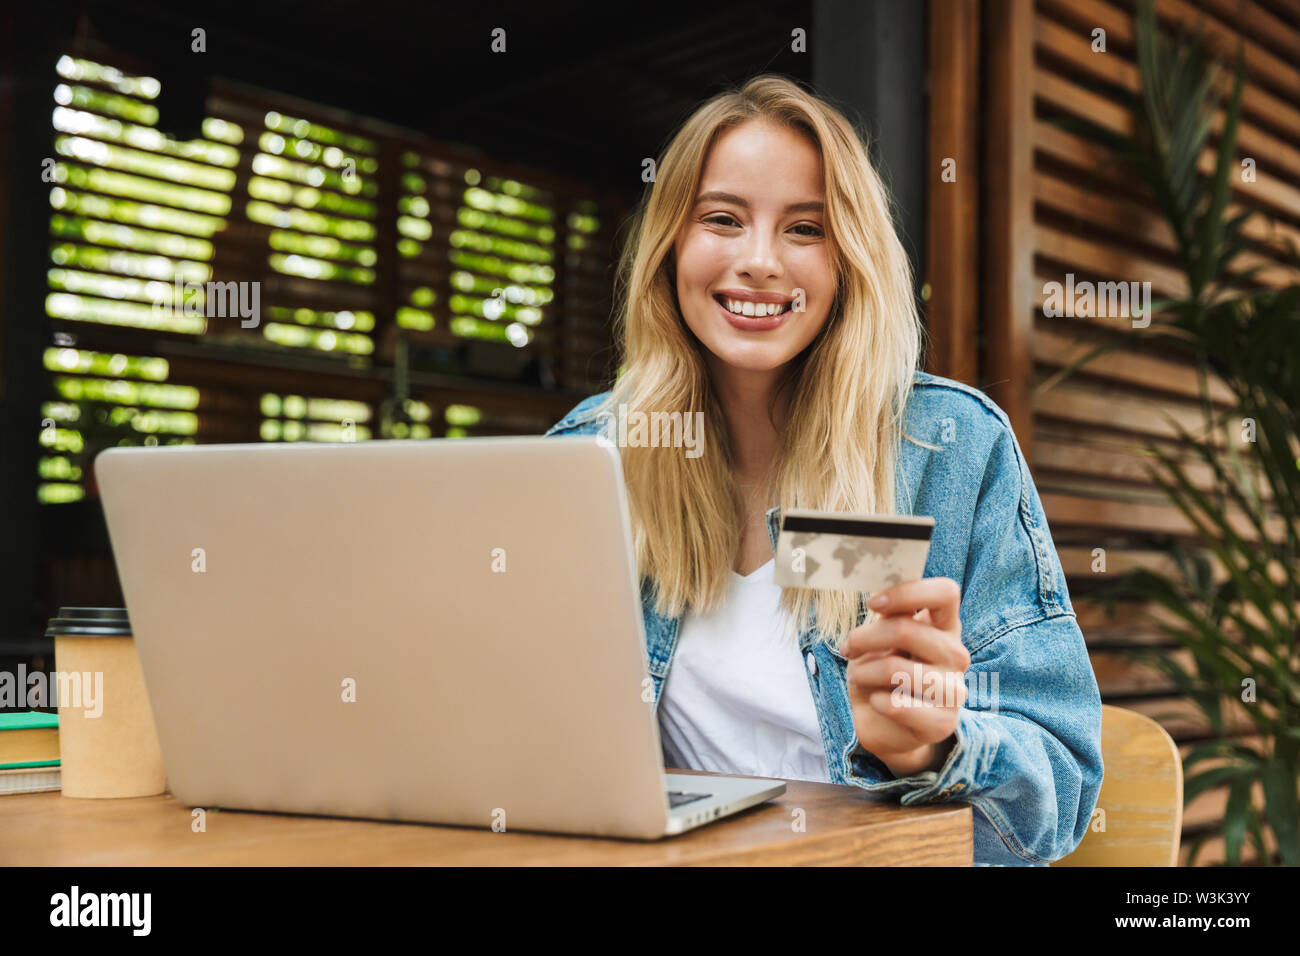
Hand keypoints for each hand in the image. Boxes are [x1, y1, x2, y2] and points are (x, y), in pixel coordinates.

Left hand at [841, 577, 969, 777]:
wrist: (884, 724)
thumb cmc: (882, 672)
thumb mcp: (883, 639)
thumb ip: (890, 615)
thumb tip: (881, 593)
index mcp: (945, 628)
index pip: (946, 593)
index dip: (908, 592)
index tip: (873, 604)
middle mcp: (956, 656)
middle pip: (907, 629)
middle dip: (865, 637)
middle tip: (848, 648)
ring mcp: (954, 690)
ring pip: (895, 668)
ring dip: (864, 672)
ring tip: (857, 676)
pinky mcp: (942, 723)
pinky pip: (896, 706)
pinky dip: (876, 701)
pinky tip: (876, 702)